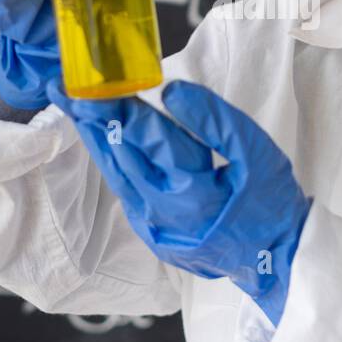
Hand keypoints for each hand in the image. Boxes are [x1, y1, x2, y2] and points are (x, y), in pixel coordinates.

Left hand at [70, 81, 311, 326]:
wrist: (278, 258)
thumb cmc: (273, 201)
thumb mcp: (256, 152)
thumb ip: (214, 120)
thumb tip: (170, 91)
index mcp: (192, 190)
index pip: (148, 137)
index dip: (119, 106)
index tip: (92, 82)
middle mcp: (163, 212)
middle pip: (120, 155)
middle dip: (92, 120)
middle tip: (63, 89)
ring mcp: (154, 227)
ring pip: (117, 175)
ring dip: (96, 141)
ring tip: (75, 111)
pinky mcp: (153, 235)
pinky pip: (127, 192)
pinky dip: (114, 164)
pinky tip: (104, 144)